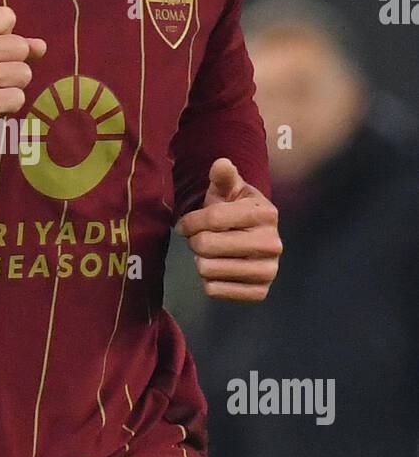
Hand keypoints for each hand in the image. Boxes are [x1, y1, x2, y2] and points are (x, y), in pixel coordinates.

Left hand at [176, 157, 281, 301]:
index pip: (214, 217)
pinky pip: (214, 290)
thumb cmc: (236, 209)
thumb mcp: (230, 189)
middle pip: (208, 245)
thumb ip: (223, 176)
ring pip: (208, 269)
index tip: (183, 225)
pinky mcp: (260, 293)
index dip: (190, 221)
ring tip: (210, 253)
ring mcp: (268, 271)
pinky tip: (218, 269)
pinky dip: (208, 281)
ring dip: (200, 261)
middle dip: (194, 241)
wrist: (254, 239)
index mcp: (266, 213)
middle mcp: (272, 244)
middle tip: (198, 239)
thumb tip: (221, 164)